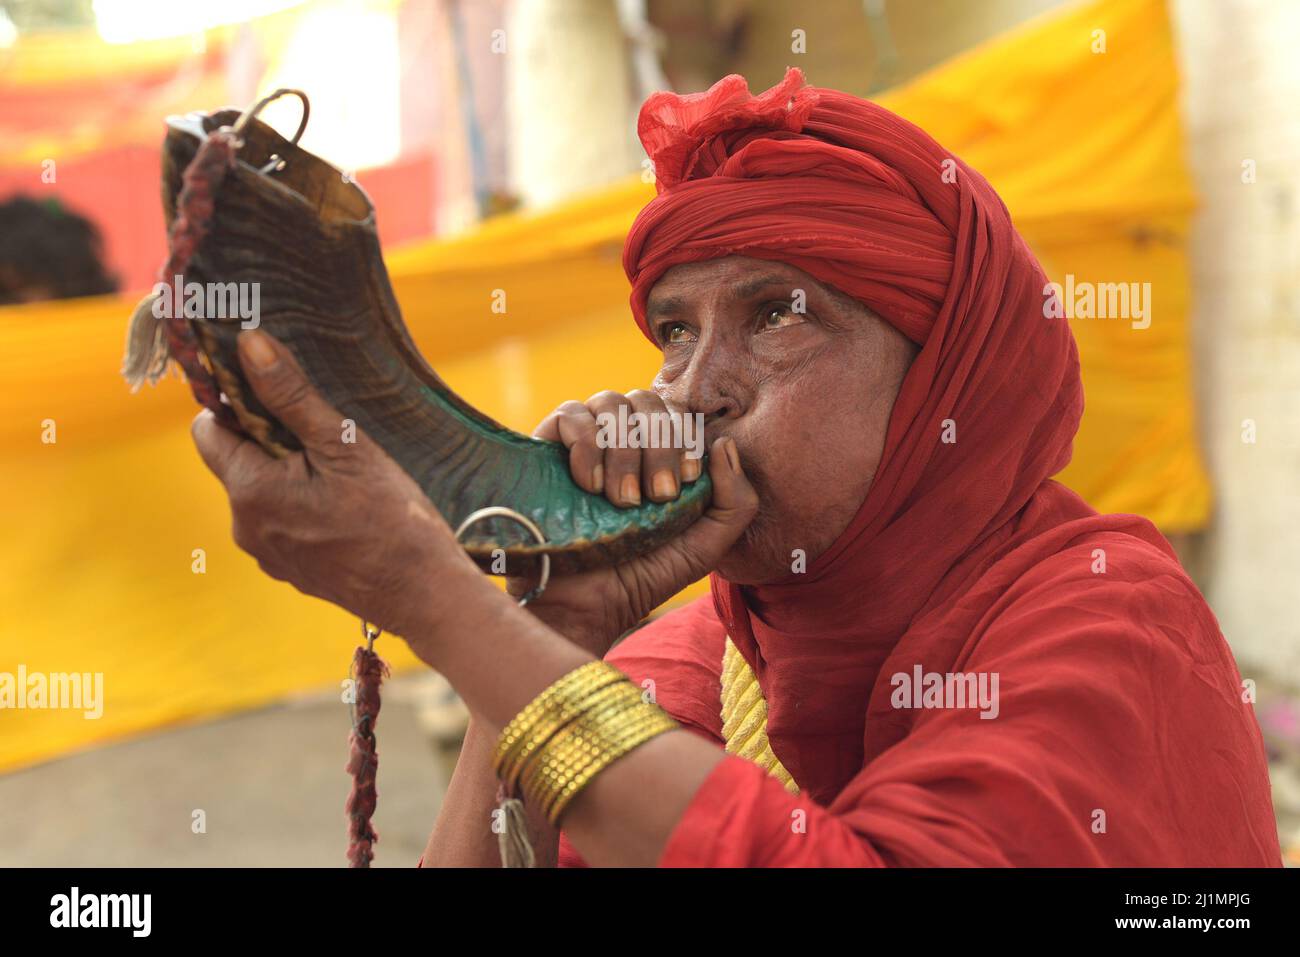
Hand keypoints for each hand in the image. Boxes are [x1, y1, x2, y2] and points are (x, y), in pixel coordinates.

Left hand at [190, 330, 485, 641]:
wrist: (423, 594)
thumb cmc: (391, 518)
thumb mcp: (345, 444)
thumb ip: (291, 395)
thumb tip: (249, 344)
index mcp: (250, 490)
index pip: (208, 430)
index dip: (236, 405)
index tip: (279, 397)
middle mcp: (245, 527)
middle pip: (236, 461)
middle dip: (270, 441)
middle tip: (326, 438)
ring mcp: (266, 554)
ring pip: (261, 493)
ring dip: (288, 475)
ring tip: (344, 476)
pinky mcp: (290, 572)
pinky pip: (281, 524)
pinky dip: (302, 507)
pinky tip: (347, 510)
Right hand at [509, 391, 756, 655]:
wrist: (583, 605)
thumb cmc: (642, 577)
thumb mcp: (705, 547)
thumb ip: (735, 502)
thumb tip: (724, 443)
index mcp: (661, 455)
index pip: (680, 414)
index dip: (687, 439)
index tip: (686, 483)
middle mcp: (624, 441)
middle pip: (649, 402)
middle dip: (660, 446)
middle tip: (657, 497)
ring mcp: (585, 440)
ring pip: (612, 402)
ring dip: (626, 450)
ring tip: (623, 500)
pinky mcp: (548, 445)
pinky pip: (571, 413)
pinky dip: (588, 443)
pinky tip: (590, 485)